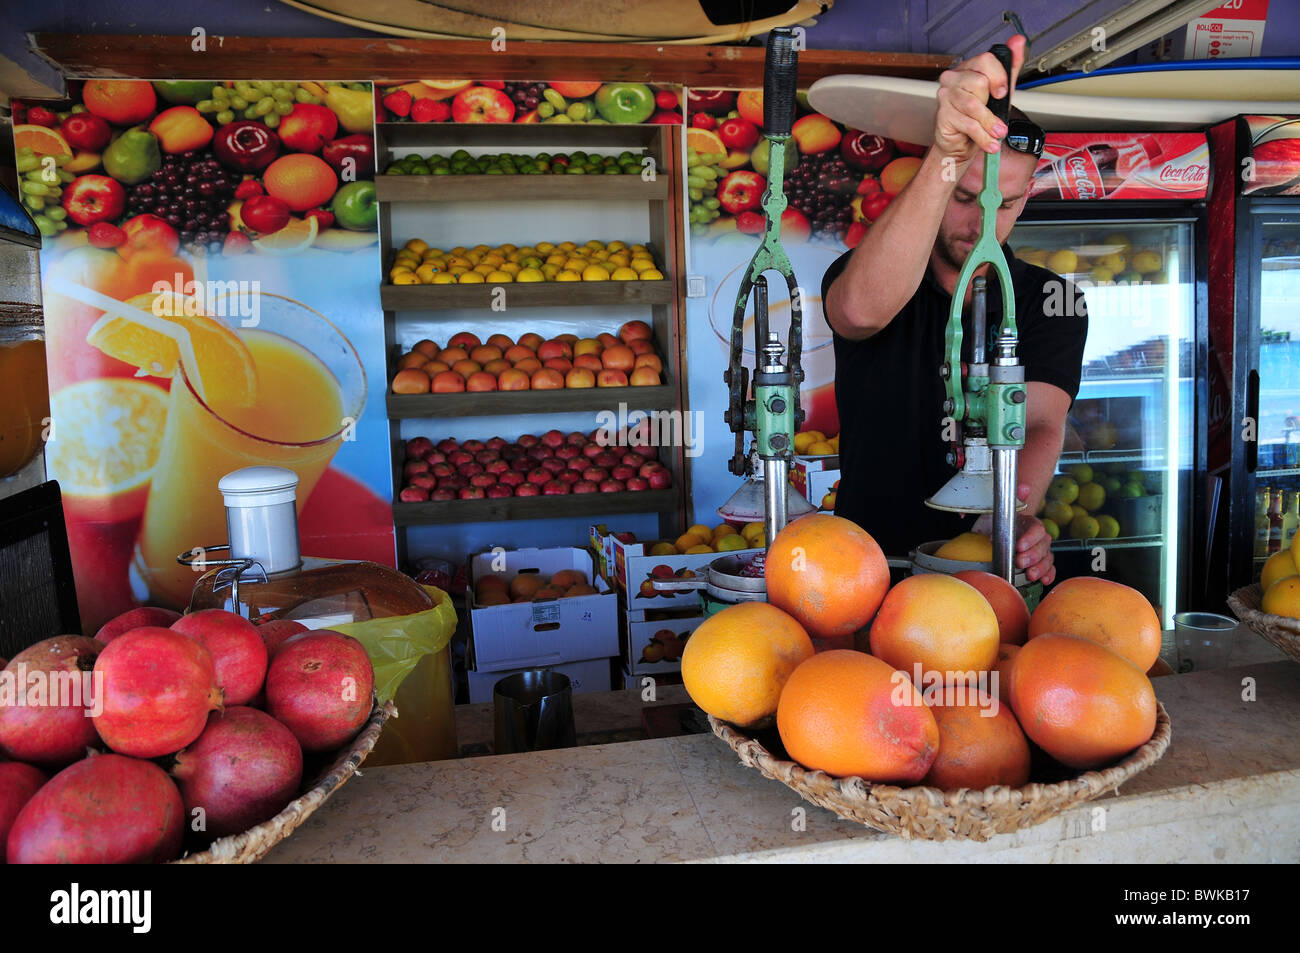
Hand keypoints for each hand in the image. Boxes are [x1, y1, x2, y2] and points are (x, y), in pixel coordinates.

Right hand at [933, 34, 1026, 167]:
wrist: (961, 142)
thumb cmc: (979, 116)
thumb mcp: (1000, 91)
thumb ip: (1010, 67)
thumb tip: (1018, 42)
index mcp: (968, 68)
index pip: (985, 60)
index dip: (998, 77)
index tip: (1001, 92)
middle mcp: (953, 78)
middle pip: (979, 82)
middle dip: (991, 103)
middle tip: (994, 115)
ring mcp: (945, 96)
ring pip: (973, 105)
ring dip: (989, 123)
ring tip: (997, 133)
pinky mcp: (942, 114)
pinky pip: (967, 123)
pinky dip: (982, 136)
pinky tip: (988, 142)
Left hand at [971, 482, 1055, 584]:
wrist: (997, 533)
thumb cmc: (999, 523)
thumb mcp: (1000, 510)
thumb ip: (1014, 499)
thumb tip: (1024, 488)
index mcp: (1031, 524)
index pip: (1037, 529)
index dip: (1030, 538)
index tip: (1018, 546)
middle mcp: (1039, 538)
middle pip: (1043, 546)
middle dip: (1033, 556)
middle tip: (1020, 562)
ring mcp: (1040, 551)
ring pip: (1047, 558)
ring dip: (1040, 567)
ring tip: (1030, 575)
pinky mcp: (1039, 563)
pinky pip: (1049, 569)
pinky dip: (1048, 574)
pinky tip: (1044, 580)